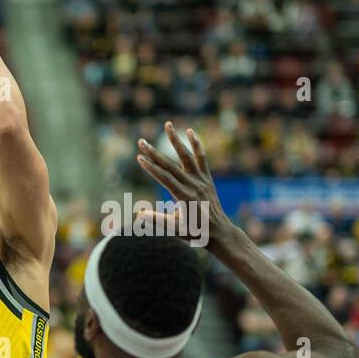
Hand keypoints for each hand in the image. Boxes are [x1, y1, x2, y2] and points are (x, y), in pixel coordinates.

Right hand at [135, 121, 234, 251]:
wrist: (219, 233)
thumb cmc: (195, 233)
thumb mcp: (175, 229)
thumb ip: (158, 220)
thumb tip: (139, 214)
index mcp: (184, 197)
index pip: (164, 178)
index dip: (151, 167)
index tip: (139, 157)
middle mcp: (193, 186)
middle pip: (171, 165)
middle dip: (154, 153)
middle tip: (141, 141)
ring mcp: (201, 181)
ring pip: (186, 156)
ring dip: (176, 140)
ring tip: (168, 124)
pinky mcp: (207, 179)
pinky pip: (202, 159)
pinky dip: (196, 145)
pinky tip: (190, 131)